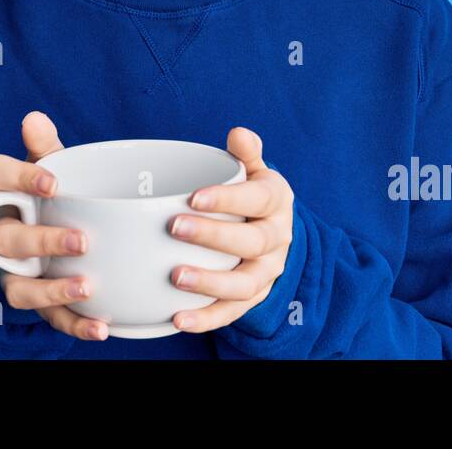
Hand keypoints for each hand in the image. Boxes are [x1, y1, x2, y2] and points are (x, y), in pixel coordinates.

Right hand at [0, 111, 108, 340]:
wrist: (43, 240)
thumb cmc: (50, 193)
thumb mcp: (49, 165)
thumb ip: (46, 145)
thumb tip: (34, 117)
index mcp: (3, 192)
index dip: (16, 179)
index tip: (53, 182)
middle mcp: (1, 233)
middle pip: (6, 239)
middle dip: (42, 241)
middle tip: (82, 241)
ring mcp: (15, 271)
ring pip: (19, 286)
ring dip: (52, 290)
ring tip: (87, 287)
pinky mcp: (35, 300)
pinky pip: (48, 319)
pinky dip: (74, 325)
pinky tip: (101, 327)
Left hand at [166, 127, 293, 332]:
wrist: (273, 233)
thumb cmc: (252, 195)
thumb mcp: (254, 170)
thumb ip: (246, 153)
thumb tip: (238, 132)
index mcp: (276, 201)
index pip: (258, 198)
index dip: (227, 198)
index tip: (193, 196)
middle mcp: (277, 239)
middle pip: (251, 241)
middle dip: (213, 236)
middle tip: (174, 227)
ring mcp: (267, 272)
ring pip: (244, 283)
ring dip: (210, 282)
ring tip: (176, 277)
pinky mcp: (254, 298)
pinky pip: (232, 313)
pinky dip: (206, 319)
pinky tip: (179, 319)